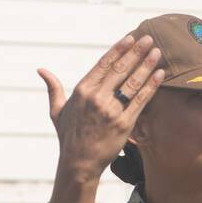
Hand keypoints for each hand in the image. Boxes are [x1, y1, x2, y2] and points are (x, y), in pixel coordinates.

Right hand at [38, 34, 165, 182]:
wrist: (79, 163)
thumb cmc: (69, 137)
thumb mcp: (57, 111)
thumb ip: (53, 88)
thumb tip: (41, 70)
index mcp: (82, 90)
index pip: (104, 64)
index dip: (119, 49)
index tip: (130, 38)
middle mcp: (97, 97)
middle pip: (120, 69)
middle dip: (136, 52)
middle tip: (148, 38)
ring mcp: (111, 110)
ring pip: (132, 82)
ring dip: (146, 65)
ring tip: (157, 52)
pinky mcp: (124, 124)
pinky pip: (141, 100)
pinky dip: (151, 86)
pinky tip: (160, 74)